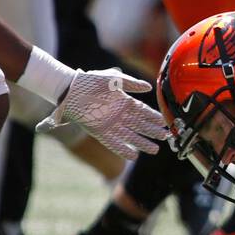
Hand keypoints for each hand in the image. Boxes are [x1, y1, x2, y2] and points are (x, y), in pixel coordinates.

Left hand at [36, 68, 169, 160]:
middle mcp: (118, 115)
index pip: (142, 111)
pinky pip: (113, 143)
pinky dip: (123, 149)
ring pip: (130, 135)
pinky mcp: (98, 131)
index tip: (164, 122)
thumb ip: (131, 83)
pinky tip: (133, 155)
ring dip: (142, 143)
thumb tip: (149, 87)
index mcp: (123, 102)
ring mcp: (109, 124)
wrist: (70, 88)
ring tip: (154, 149)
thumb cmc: (90, 80)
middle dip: (152, 132)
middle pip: (139, 125)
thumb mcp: (113, 78)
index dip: (153, 117)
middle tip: (165, 137)